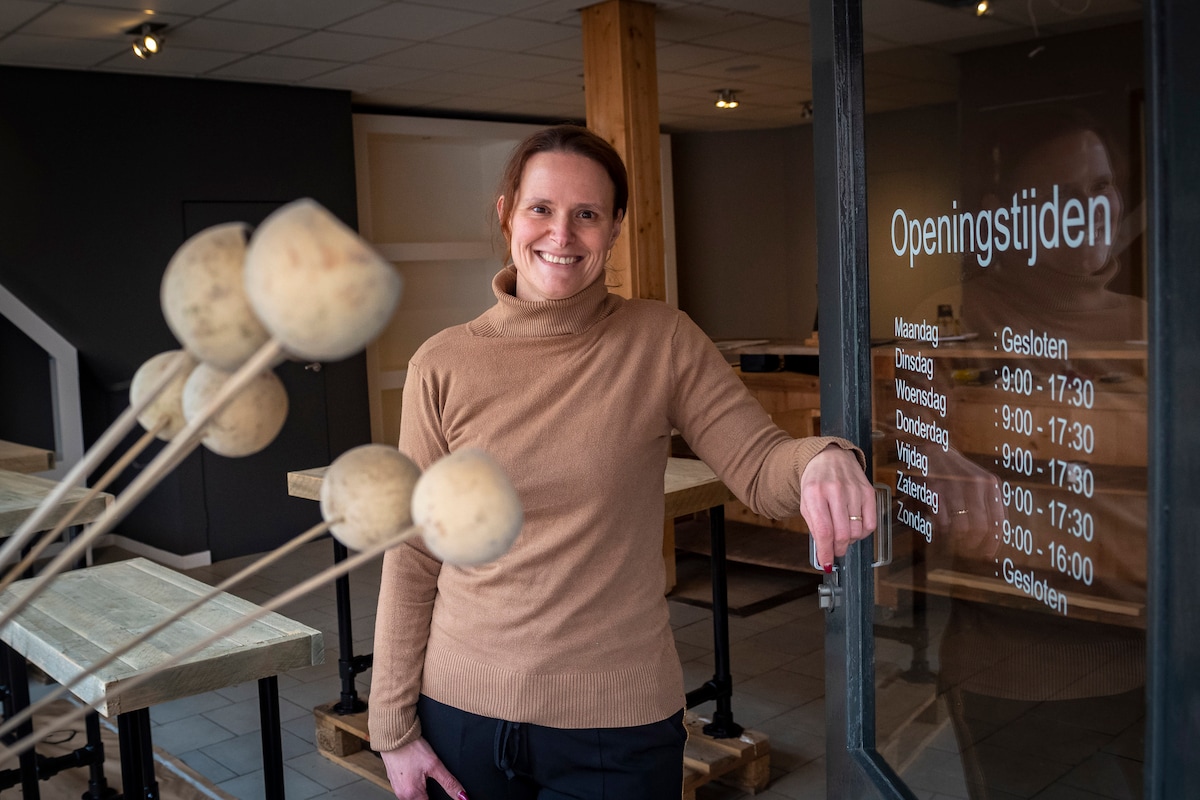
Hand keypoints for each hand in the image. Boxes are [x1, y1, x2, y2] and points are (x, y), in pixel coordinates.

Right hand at [380, 738, 465, 799]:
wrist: (394, 735)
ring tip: (426, 777)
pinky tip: (418, 774)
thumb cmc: (411, 748)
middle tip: (434, 781)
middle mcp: (402, 795)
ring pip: (414, 797)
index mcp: (413, 794)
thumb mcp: (435, 764)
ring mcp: (397, 788)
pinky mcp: (395, 781)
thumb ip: (449, 783)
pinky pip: (407, 790)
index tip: (444, 792)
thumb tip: (462, 796)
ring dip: (423, 792)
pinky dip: (415, 786)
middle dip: (432, 796)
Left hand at [799, 445, 877, 569]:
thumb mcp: (806, 503)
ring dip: (850, 540)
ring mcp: (854, 490)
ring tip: (843, 534)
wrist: (828, 456)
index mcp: (814, 493)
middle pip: (842, 534)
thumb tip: (824, 553)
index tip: (826, 562)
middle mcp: (835, 490)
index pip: (824, 531)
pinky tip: (855, 527)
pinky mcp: (868, 491)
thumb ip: (814, 527)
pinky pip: (871, 523)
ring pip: (857, 531)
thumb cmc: (815, 481)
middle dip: (838, 549)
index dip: (826, 551)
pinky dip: (863, 532)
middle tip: (835, 550)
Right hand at [926, 449, 1005, 555]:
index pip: (998, 522)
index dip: (993, 543)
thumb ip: (989, 505)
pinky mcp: (934, 489)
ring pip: (961, 527)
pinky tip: (939, 528)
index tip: (987, 555)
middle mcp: (976, 484)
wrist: (933, 451)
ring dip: (955, 539)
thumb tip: (993, 539)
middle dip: (973, 544)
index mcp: (991, 485)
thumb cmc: (958, 474)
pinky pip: (941, 521)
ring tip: (952, 539)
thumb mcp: (980, 483)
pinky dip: (941, 530)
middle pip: (981, 528)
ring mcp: (955, 486)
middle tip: (967, 550)